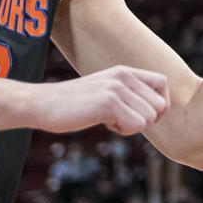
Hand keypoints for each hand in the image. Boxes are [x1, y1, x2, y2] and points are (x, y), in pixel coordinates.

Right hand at [29, 65, 169, 135]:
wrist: (40, 104)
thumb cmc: (72, 104)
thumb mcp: (104, 91)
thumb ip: (127, 94)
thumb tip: (156, 111)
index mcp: (125, 71)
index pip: (163, 83)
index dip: (160, 103)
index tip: (144, 116)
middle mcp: (124, 76)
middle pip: (160, 105)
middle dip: (144, 120)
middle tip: (119, 120)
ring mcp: (117, 88)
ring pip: (150, 117)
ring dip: (131, 126)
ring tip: (109, 121)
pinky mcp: (109, 103)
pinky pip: (136, 125)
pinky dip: (123, 131)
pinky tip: (104, 124)